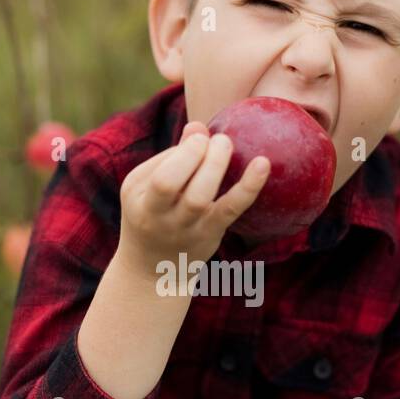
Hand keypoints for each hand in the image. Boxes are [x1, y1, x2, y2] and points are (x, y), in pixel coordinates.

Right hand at [117, 118, 270, 275]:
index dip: (184, 151)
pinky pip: (230, 209)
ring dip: (216, 166)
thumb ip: (172, 157)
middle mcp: (156, 215)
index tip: (201, 137)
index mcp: (137, 196)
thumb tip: (199, 128)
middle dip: (195, 154)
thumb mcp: (147, 186)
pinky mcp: (209, 234)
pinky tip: (262, 164)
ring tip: (226, 144)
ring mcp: (182, 228)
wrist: (152, 270)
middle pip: (170, 182)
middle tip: (219, 140)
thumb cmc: (153, 216)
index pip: (160, 172)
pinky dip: (248, 187)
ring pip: (199, 197)